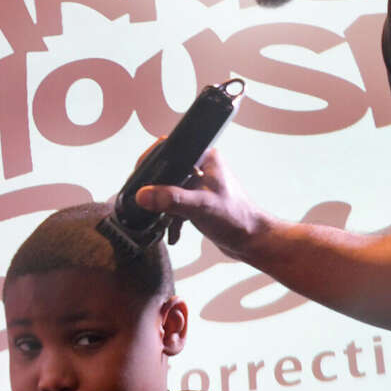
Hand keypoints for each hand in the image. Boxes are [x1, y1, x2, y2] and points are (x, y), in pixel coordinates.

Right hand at [134, 148, 265, 259]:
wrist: (251, 241)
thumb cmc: (236, 218)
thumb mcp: (200, 206)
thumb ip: (172, 199)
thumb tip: (144, 194)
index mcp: (206, 158)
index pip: (172, 148)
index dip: (153, 160)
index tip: (140, 175)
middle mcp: (203, 168)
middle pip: (167, 171)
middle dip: (156, 190)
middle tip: (145, 201)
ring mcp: (200, 185)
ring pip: (170, 190)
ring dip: (164, 208)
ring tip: (159, 220)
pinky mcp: (198, 202)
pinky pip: (176, 205)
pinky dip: (172, 219)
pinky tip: (173, 235)